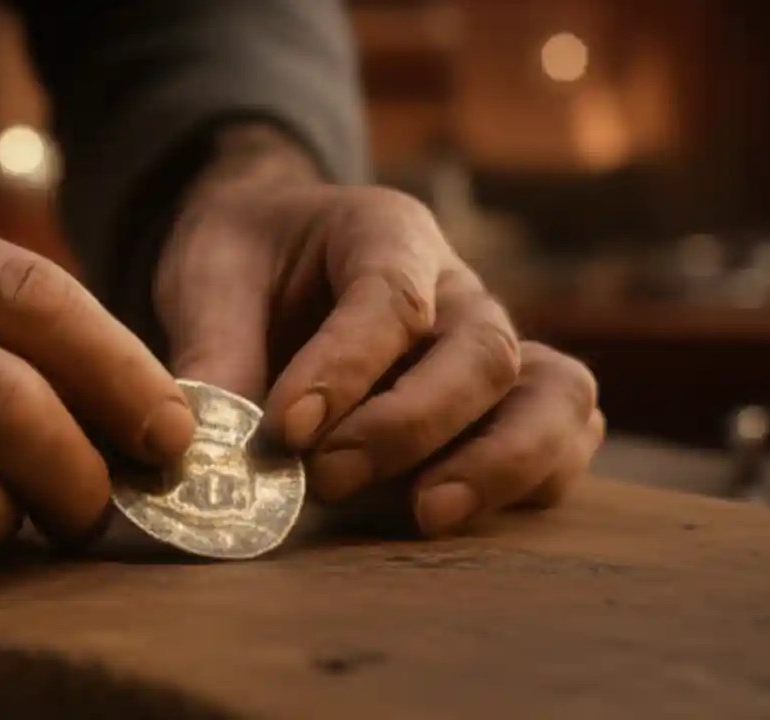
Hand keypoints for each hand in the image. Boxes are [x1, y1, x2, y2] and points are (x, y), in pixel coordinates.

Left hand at [154, 126, 602, 535]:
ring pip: (552, 394)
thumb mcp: (211, 281)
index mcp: (385, 231)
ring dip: (498, 462)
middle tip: (329, 480)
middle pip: (482, 350)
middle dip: (410, 426)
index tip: (286, 429)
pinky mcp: (506, 398)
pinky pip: (563, 430)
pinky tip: (461, 510)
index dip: (344, 369)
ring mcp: (493, 343)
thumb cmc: (250, 260)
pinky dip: (533, 476)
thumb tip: (205, 448)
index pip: (391, 297)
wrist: (277, 246)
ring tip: (424, 515)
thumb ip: (214, 353)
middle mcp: (457, 287)